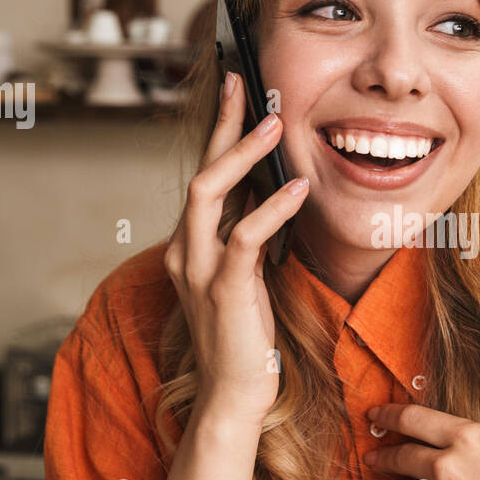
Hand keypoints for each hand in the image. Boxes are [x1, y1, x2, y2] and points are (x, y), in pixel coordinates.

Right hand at [163, 71, 307, 428]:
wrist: (234, 395)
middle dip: (223, 125)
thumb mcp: (246, 274)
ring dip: (243, 156)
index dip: (219, 132)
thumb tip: (273, 186)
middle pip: (200, 172)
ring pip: (208, 194)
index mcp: (188, 245)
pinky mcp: (223, 291)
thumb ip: (248, 234)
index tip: (239, 91)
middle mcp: (183, 251)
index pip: (203, 176)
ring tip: (276, 125)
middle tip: (246, 84)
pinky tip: (296, 188)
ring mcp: (197, 270)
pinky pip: (244, 237)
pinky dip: (271, 208)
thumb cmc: (246, 335)